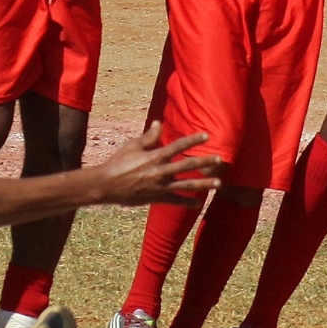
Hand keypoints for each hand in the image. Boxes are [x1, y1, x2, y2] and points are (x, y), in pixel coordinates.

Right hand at [91, 122, 222, 205]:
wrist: (107, 185)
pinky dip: (187, 202)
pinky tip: (198, 204)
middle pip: (188, 165)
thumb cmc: (118, 162)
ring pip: (186, 185)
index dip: (193, 140)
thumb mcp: (132, 146)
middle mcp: (161, 170)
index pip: (178, 146)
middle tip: (219, 160)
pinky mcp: (157, 198)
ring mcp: (160, 185)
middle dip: (205, 162)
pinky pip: (175, 200)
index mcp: (155, 156)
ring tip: (217, 184)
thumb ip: (149, 137)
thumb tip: (159, 123)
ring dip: (203, 185)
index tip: (206, 135)